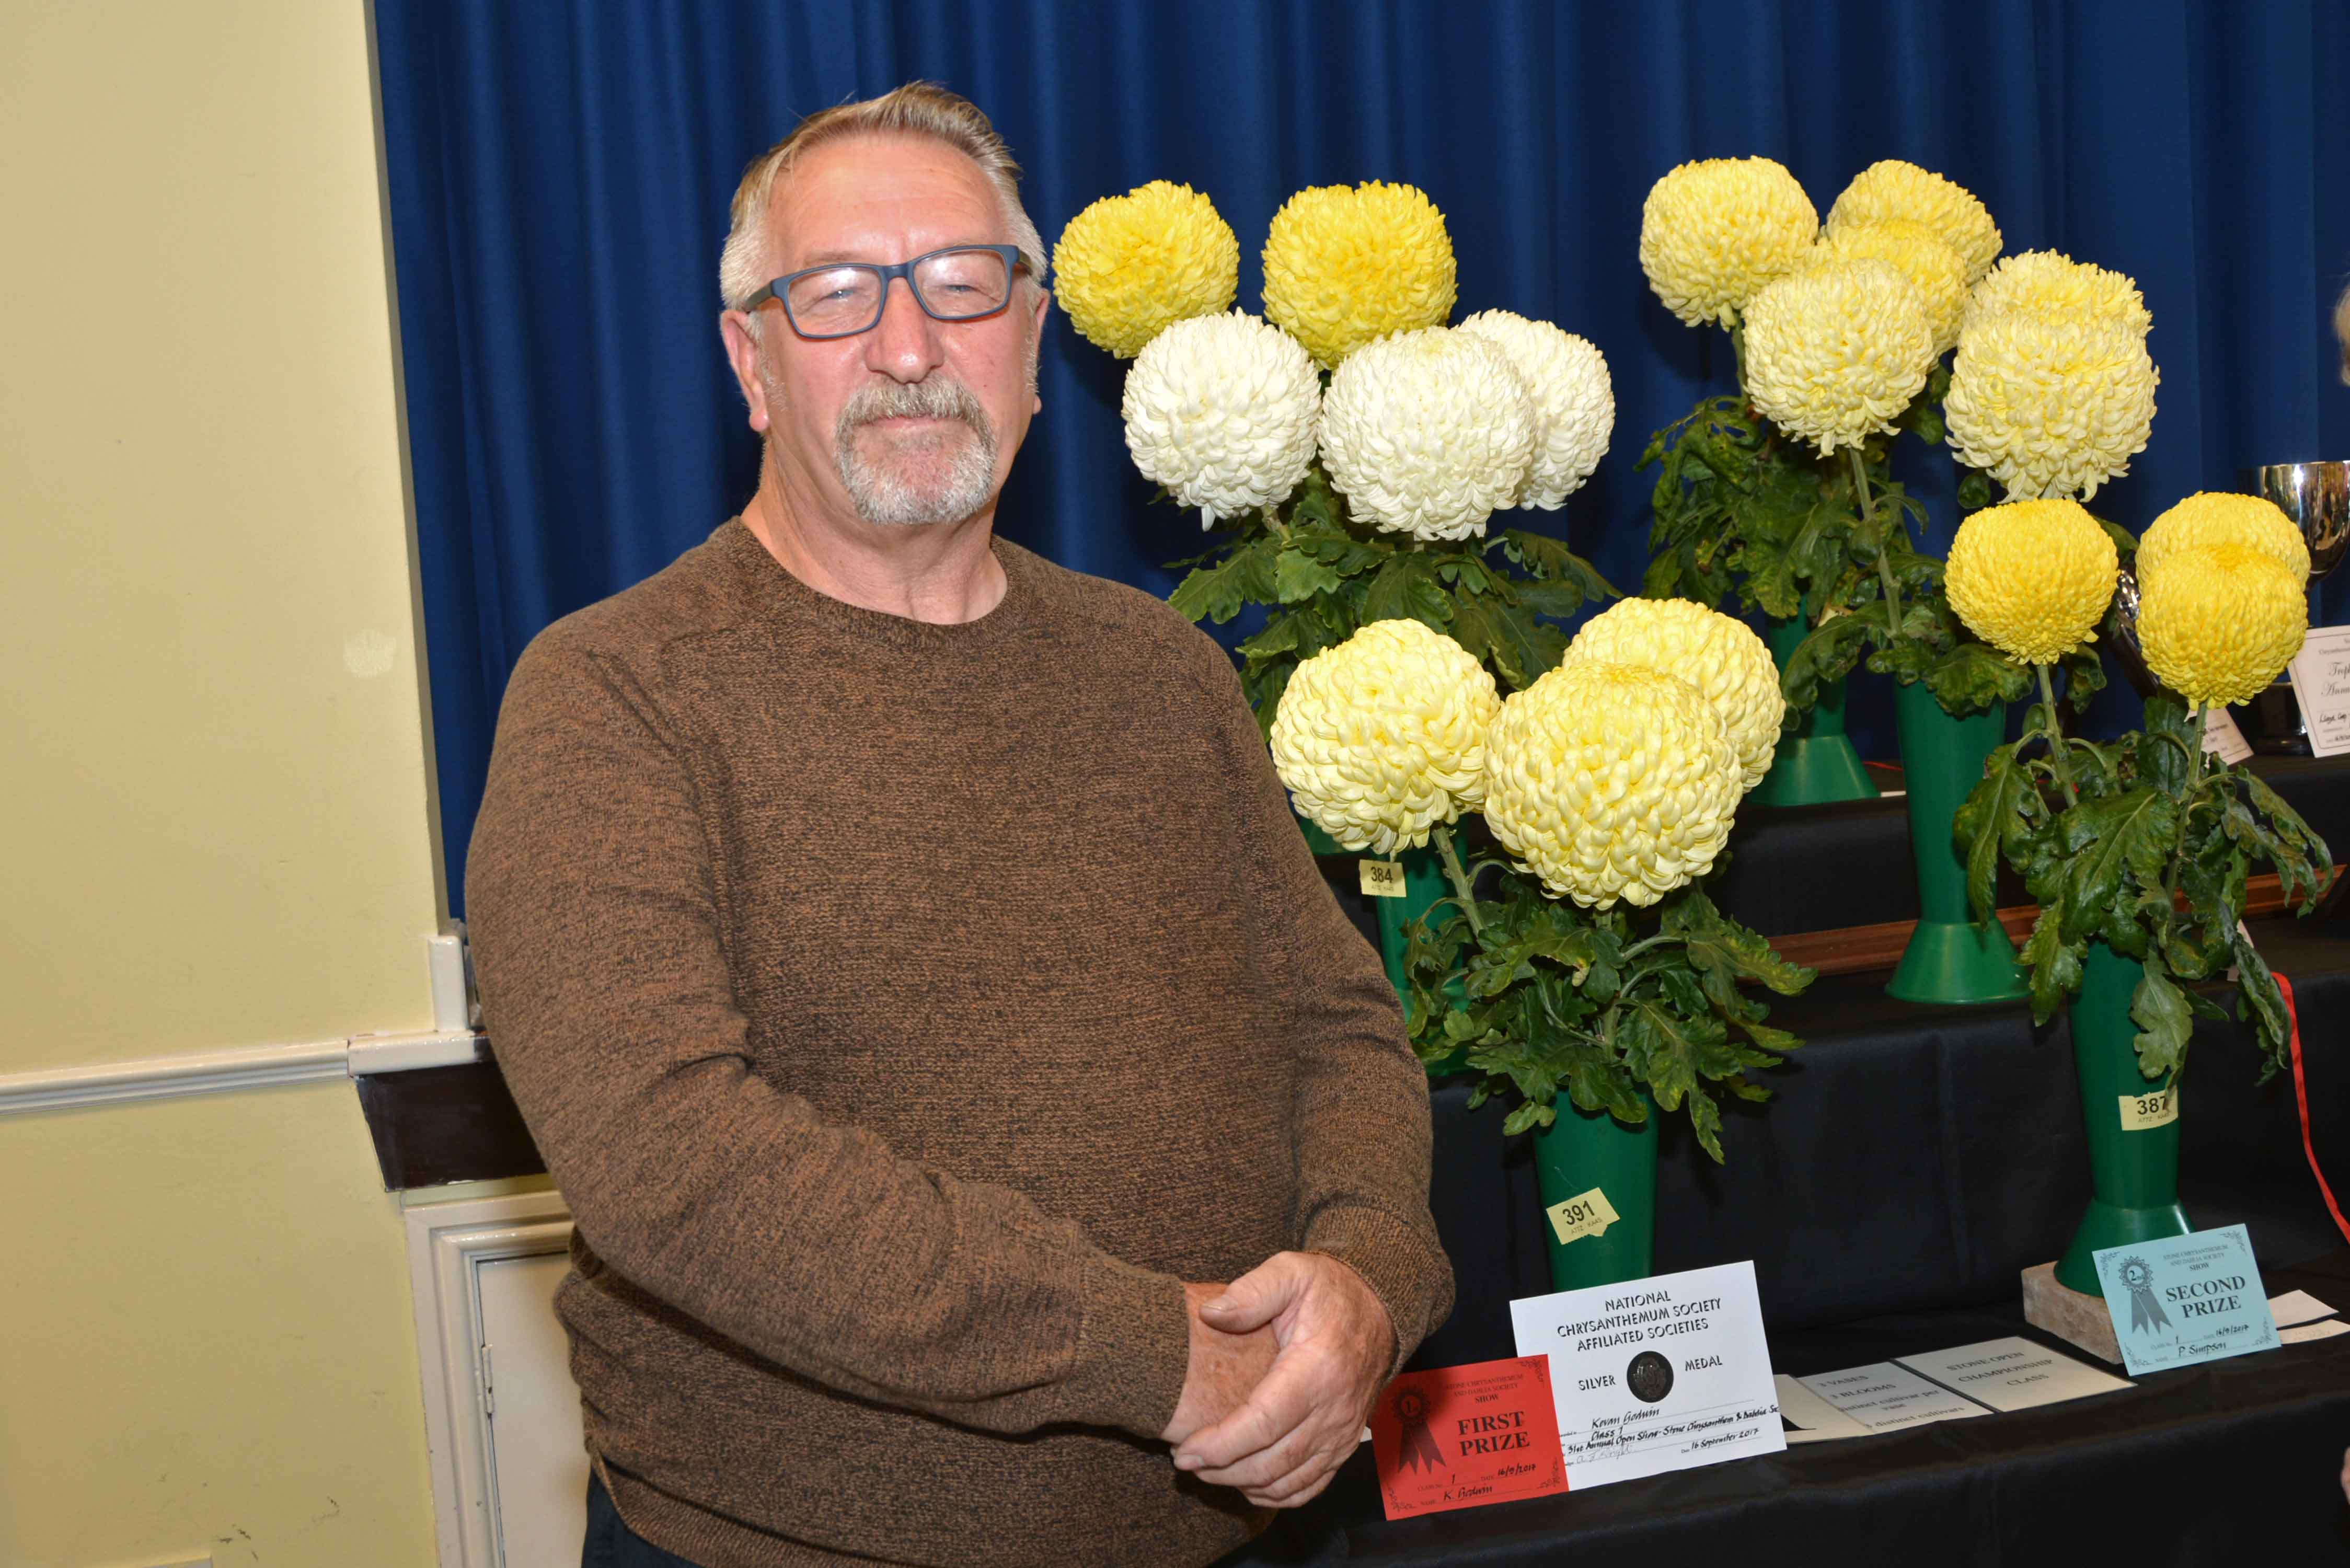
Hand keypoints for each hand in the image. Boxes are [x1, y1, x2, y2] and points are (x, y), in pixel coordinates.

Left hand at [1171, 1252, 1392, 1507]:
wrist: (1379, 1308)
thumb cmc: (1328, 1290)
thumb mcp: (1291, 1270)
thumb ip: (1251, 1291)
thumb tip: (1210, 1314)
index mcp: (1318, 1368)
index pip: (1264, 1422)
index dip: (1221, 1445)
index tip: (1185, 1452)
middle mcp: (1335, 1409)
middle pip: (1273, 1461)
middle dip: (1223, 1470)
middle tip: (1184, 1462)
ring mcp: (1343, 1433)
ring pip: (1289, 1481)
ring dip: (1243, 1485)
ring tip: (1205, 1471)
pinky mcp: (1345, 1445)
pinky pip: (1310, 1486)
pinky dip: (1275, 1495)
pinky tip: (1245, 1484)